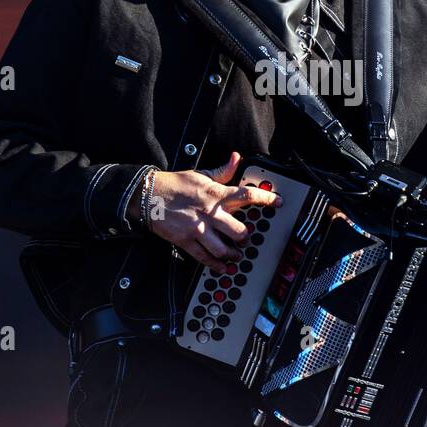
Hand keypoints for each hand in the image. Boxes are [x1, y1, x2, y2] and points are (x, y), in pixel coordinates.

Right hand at [131, 151, 281, 273]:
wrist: (148, 195)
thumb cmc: (175, 184)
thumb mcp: (201, 174)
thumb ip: (222, 171)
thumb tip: (236, 158)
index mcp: (216, 195)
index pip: (247, 196)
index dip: (266, 199)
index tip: (278, 202)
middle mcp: (210, 213)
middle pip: (239, 231)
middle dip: (247, 238)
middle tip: (247, 239)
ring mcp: (198, 229)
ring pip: (224, 249)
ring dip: (234, 255)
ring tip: (236, 255)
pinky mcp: (186, 241)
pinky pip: (204, 257)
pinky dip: (215, 265)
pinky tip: (222, 267)